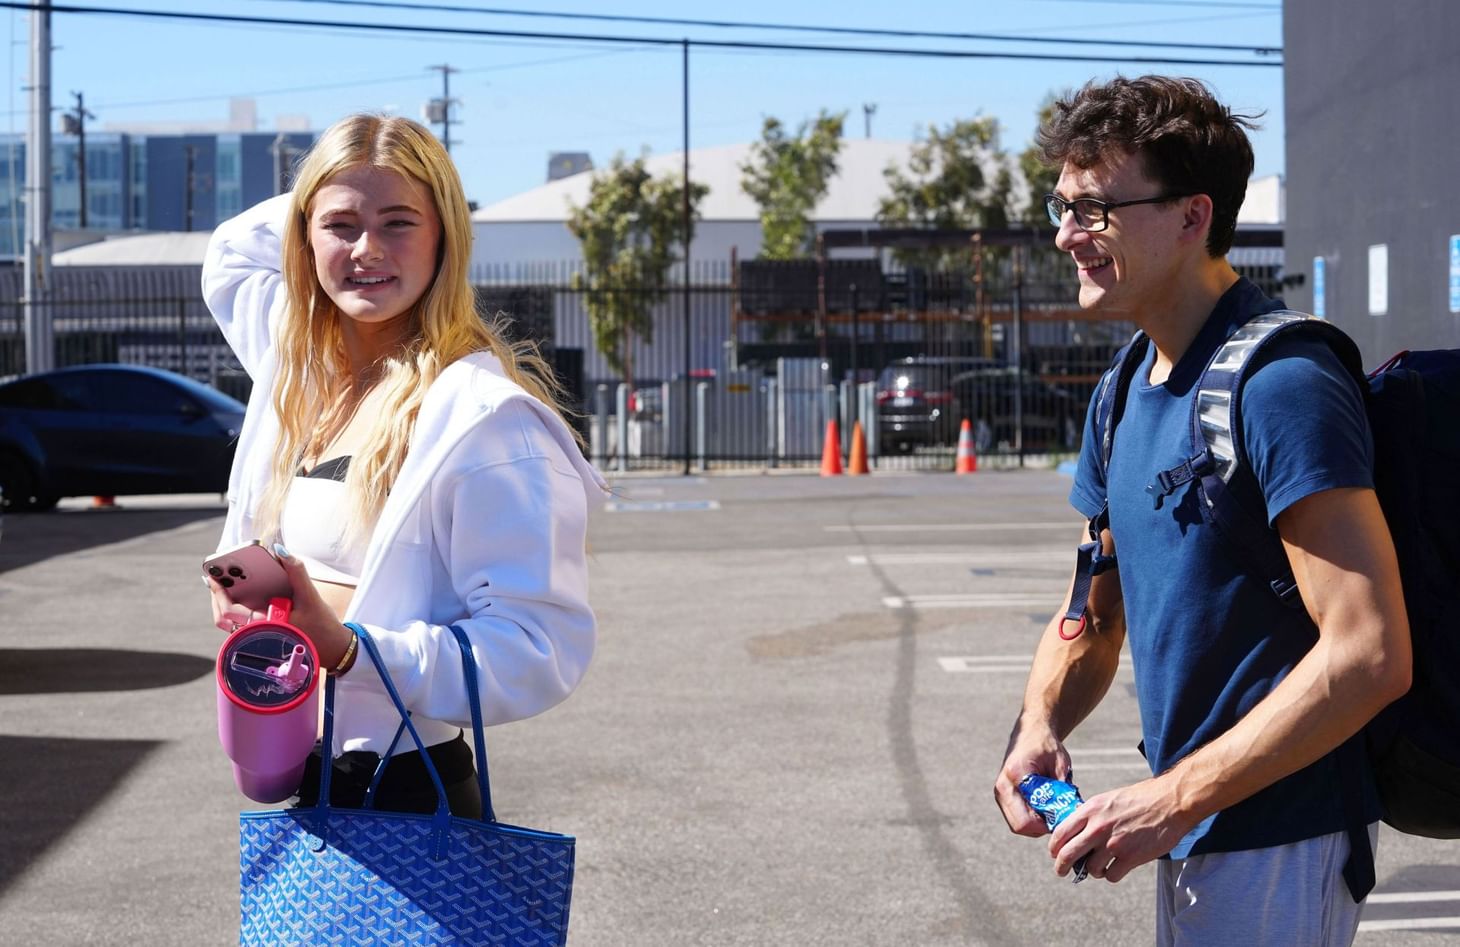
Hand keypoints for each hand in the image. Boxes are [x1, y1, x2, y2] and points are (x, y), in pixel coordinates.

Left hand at [204, 545, 355, 671]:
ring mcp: (258, 635)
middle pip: (223, 616)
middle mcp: (256, 633)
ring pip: (230, 620)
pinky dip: (237, 605)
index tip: (213, 574)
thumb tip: (280, 550)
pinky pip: (241, 620)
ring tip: (226, 580)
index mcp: (263, 626)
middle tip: (216, 574)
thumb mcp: (310, 596)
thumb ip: (296, 572)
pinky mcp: (263, 633)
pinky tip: (243, 591)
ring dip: (225, 600)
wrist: (332, 648)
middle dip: (217, 594)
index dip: (217, 592)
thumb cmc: (321, 626)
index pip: (228, 611)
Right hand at [994, 718, 1071, 837]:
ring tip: (1053, 810)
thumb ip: (1062, 789)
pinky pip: (1016, 818)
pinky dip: (1032, 819)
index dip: (1045, 826)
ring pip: (1017, 826)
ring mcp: (1000, 793)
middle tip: (1060, 817)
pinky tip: (1045, 807)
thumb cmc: (1047, 746)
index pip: (1024, 820)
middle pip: (1019, 827)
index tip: (1062, 818)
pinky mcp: (1003, 797)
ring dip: (1036, 825)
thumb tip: (1071, 816)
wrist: (1031, 733)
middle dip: (1041, 827)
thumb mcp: (1060, 764)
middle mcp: (1002, 787)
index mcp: (1015, 777)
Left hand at [1046, 777, 1195, 882]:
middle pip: (1068, 854)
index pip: (1060, 833)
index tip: (1054, 853)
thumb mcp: (1108, 800)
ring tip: (1099, 867)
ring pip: (1090, 869)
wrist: (1169, 802)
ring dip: (1093, 871)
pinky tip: (1116, 869)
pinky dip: (1111, 875)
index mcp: (1090, 810)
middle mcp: (1098, 827)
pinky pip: (1111, 876)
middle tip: (1061, 871)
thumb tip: (1076, 831)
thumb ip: (1091, 815)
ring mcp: (1114, 844)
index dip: (1054, 847)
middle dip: (1061, 866)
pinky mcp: (1131, 857)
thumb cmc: (1140, 799)